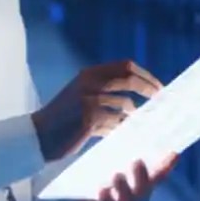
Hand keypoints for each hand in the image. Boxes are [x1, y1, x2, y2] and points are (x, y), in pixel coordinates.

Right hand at [30, 60, 162, 161]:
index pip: (126, 65)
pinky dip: (121, 129)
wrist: (38, 135)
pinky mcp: (89, 119)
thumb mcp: (82, 95)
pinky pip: (117, 123)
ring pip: (126, 105)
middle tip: (160, 103)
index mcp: (89, 73)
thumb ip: (106, 90)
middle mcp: (89, 82)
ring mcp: (89, 99)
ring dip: (134, 117)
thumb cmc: (63, 118)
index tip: (158, 88)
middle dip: (150, 90)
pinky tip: (119, 134)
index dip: (146, 75)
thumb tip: (141, 94)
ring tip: (134, 125)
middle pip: (130, 80)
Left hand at [74, 154, 179, 200]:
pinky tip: (102, 189)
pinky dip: (105, 199)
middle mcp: (135, 199)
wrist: (76, 193)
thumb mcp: (113, 157)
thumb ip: (124, 146)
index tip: (174, 153)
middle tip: (137, 161)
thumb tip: (133, 117)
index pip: (159, 175)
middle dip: (142, 177)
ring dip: (123, 188)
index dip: (167, 166)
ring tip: (117, 175)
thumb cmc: (100, 171)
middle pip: (144, 191)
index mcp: (142, 185)